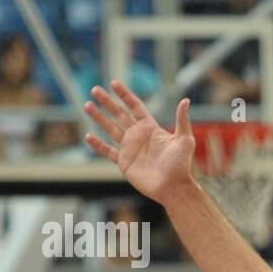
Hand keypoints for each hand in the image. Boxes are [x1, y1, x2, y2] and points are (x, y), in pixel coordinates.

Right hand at [83, 80, 196, 206]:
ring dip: (99, 117)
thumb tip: (185, 100)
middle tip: (95, 89)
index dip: (125, 95)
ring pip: (110, 129)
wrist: (174, 188)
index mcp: (151, 128)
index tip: (114, 83)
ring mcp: (130, 149)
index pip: (135, 107)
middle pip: (119, 114)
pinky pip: (108, 151)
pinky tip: (88, 136)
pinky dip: (98, 145)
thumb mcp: (185, 140)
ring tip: (87, 105)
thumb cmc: (182, 165)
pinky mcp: (124, 162)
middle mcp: (139, 136)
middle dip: (107, 102)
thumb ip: (182, 120)